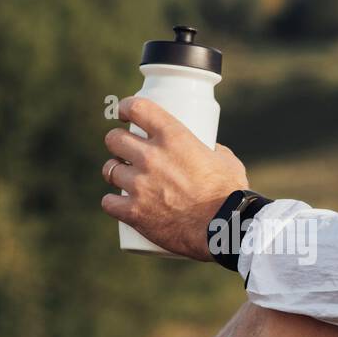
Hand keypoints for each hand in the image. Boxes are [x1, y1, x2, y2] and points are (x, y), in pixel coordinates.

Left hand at [100, 96, 248, 260]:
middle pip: (114, 139)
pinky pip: (108, 202)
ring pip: (109, 170)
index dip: (126, 107)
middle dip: (118, 142)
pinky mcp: (133, 212)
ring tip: (123, 178)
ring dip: (115, 172)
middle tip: (125, 151)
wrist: (223, 228)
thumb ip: (212, 151)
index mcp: (173, 137)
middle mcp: (151, 157)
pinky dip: (113, 203)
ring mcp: (139, 185)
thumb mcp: (225, 161)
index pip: (137, 108)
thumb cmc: (229, 194)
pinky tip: (118, 203)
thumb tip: (208, 150)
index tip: (124, 113)